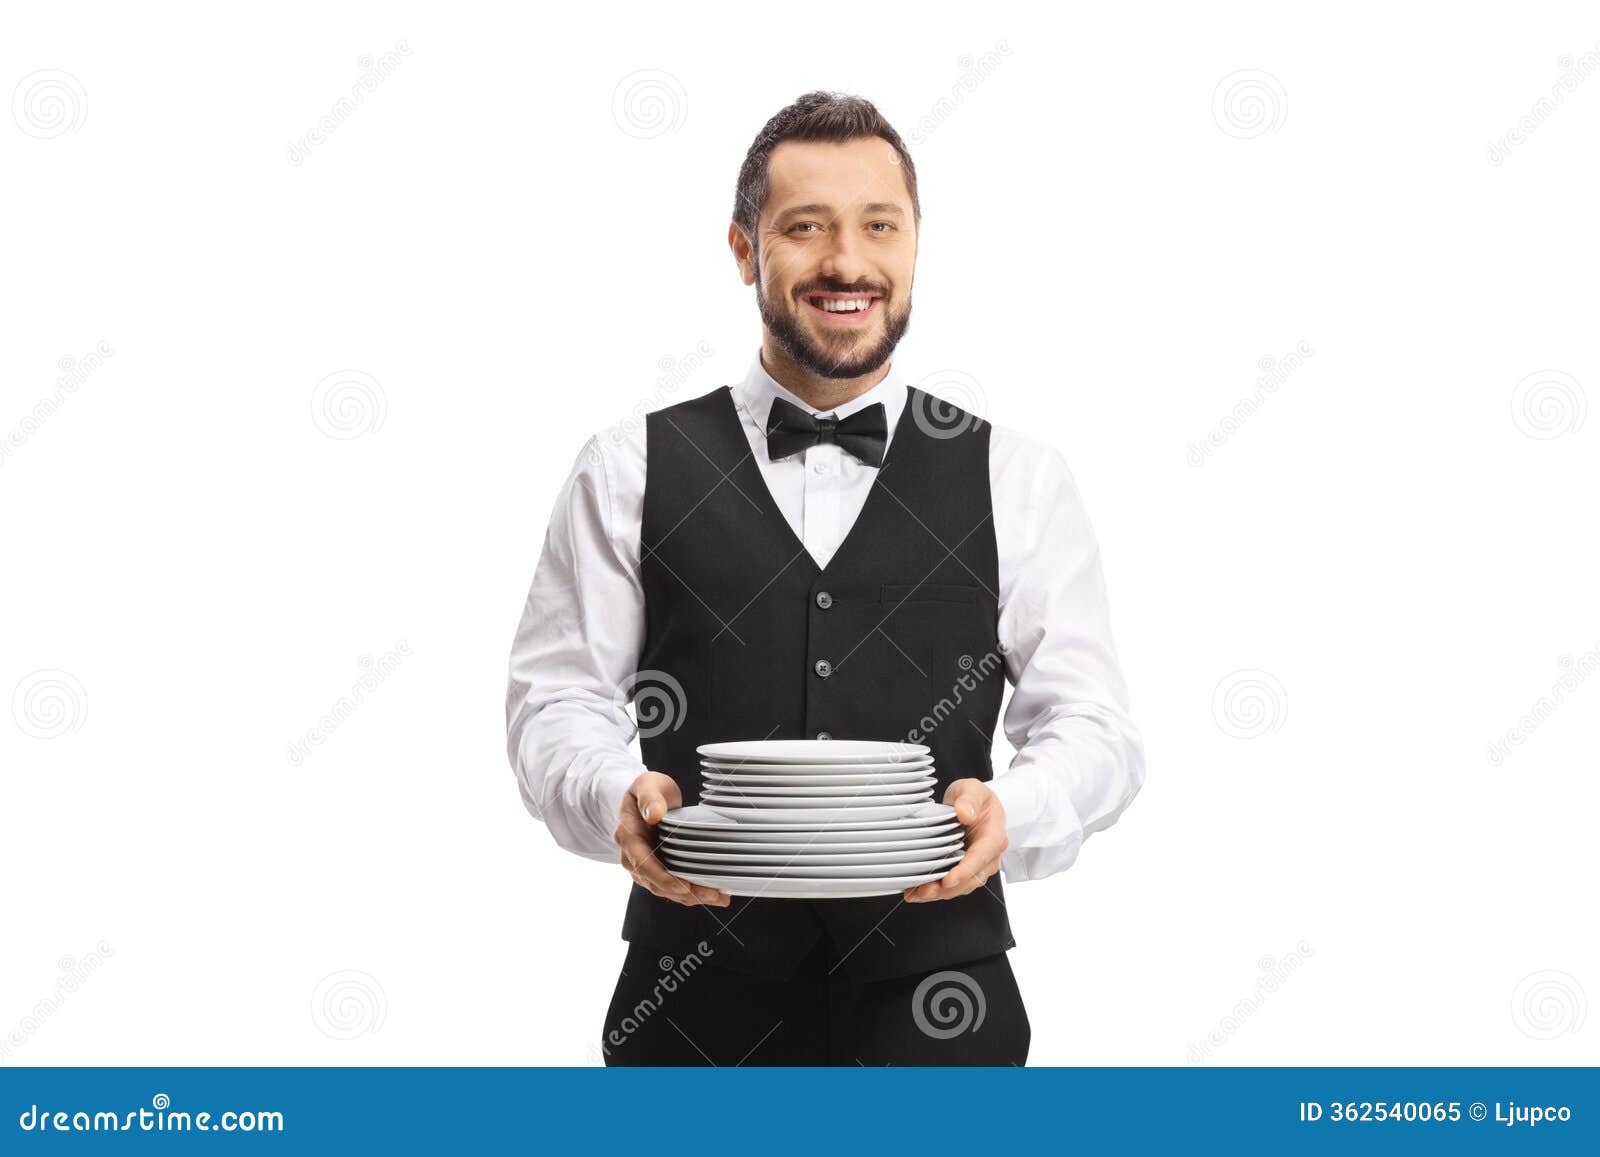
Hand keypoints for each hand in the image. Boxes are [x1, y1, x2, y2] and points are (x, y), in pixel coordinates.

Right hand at [615, 771, 730, 907]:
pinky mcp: (655, 868)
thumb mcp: (647, 784)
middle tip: (712, 895)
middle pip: (656, 882)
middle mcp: (632, 856)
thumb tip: (655, 814)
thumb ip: (650, 798)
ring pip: (665, 889)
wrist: (644, 797)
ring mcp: (643, 865)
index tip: (684, 886)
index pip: (643, 863)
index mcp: (628, 836)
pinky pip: (671, 885)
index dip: (663, 878)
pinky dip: (690, 892)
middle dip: (685, 893)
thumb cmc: (647, 789)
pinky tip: (712, 894)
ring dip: (691, 897)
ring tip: (718, 898)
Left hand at [904, 779, 1006, 902]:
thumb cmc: (976, 799)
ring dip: (939, 893)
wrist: (976, 806)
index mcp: (994, 837)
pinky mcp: (965, 871)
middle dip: (947, 888)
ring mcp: (977, 866)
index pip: (981, 857)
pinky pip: (952, 885)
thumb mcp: (972, 789)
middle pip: (970, 878)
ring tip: (916, 894)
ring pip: (960, 886)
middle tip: (924, 891)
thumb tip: (965, 813)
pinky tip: (917, 892)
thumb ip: (970, 799)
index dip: (965, 871)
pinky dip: (935, 890)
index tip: (948, 880)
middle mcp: (989, 857)